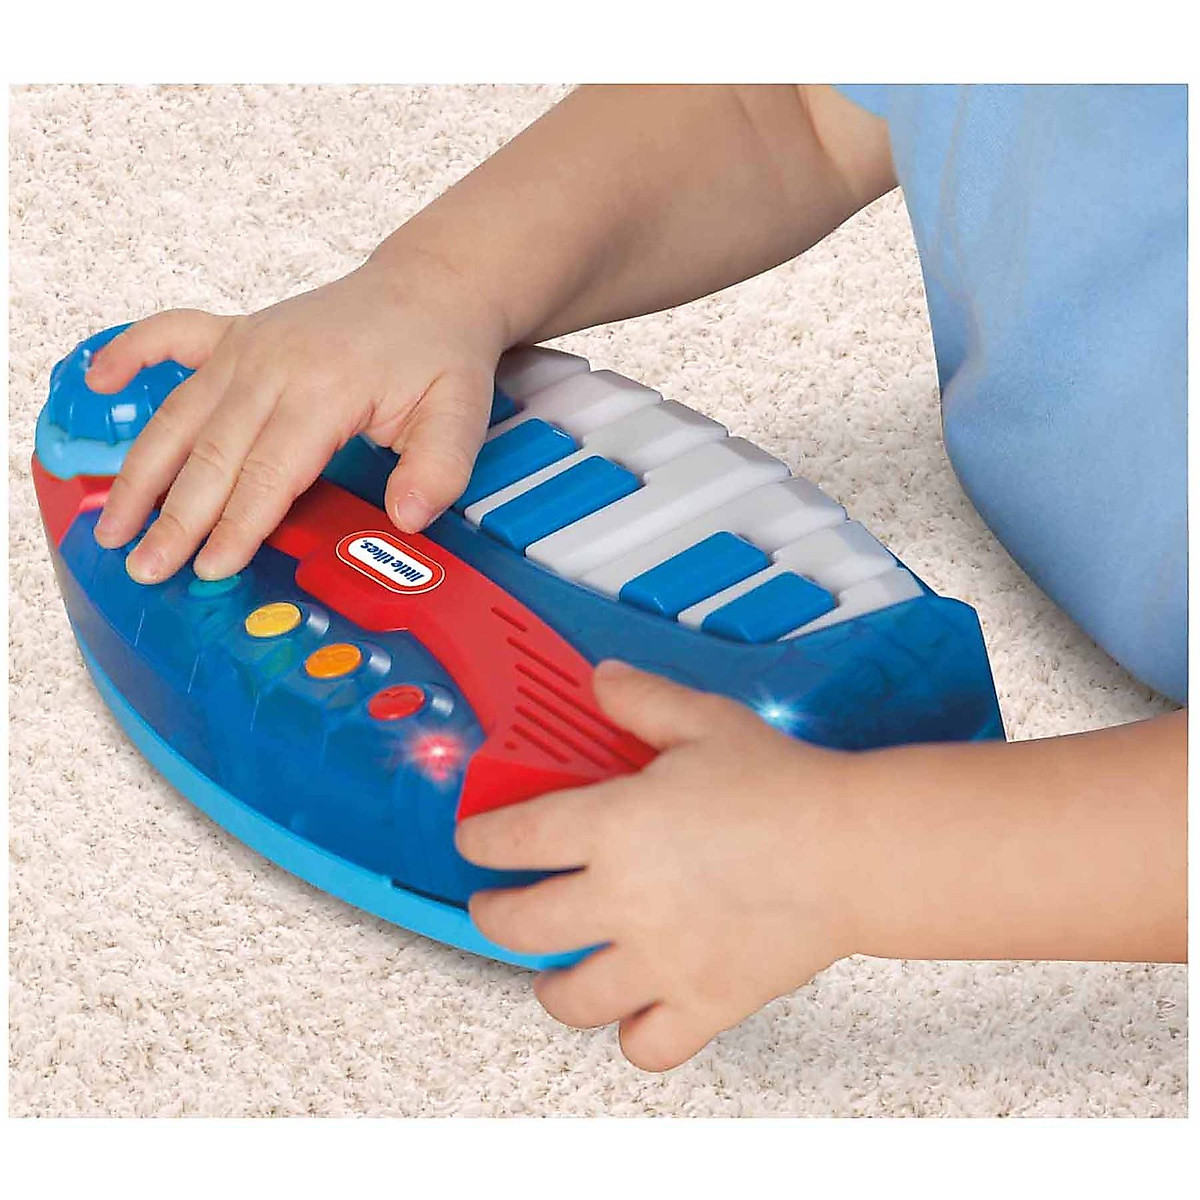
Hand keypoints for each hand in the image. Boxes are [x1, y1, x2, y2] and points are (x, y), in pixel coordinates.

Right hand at [88, 250, 508, 582]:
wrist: (431, 289)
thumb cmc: (440, 354)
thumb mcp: (462, 413)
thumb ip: (439, 468)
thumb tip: (407, 518)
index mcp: (325, 390)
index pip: (269, 473)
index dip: (237, 525)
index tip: (209, 569)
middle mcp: (273, 364)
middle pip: (212, 453)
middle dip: (175, 516)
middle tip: (145, 567)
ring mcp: (249, 344)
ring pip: (181, 413)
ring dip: (141, 467)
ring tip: (113, 519)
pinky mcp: (238, 332)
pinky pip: (171, 335)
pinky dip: (130, 352)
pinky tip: (97, 378)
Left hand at [455, 661, 863, 1070]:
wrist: (854, 849)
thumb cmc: (784, 786)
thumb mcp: (704, 722)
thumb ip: (642, 700)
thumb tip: (601, 679)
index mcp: (612, 826)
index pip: (513, 838)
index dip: (481, 840)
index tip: (475, 842)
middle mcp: (621, 900)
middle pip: (519, 927)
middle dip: (493, 917)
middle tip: (497, 909)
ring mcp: (659, 960)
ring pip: (569, 999)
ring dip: (552, 987)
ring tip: (556, 975)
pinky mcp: (704, 1003)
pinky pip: (647, 1048)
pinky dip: (634, 1037)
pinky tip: (637, 1012)